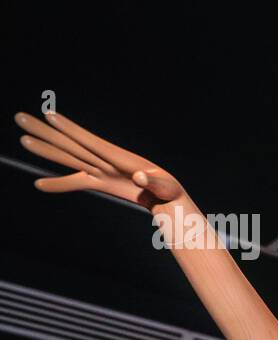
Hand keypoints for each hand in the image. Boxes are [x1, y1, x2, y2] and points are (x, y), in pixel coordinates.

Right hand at [15, 110, 182, 207]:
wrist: (168, 196)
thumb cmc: (168, 189)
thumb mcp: (163, 186)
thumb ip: (153, 182)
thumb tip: (140, 177)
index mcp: (118, 157)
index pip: (89, 141)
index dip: (69, 129)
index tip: (50, 115)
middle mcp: (104, 159)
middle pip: (70, 144)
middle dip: (45, 132)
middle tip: (20, 117)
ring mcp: (100, 169)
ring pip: (68, 158)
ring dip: (46, 150)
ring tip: (22, 139)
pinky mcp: (100, 182)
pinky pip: (75, 181)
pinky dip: (59, 184)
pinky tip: (40, 184)